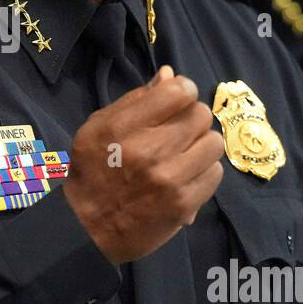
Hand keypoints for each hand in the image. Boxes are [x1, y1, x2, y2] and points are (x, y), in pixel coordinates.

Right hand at [64, 64, 225, 265]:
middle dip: (191, 119)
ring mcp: (169, 179)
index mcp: (123, 127)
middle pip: (201, 115)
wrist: (87, 228)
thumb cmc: (93, 171)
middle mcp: (148, 150)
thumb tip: (169, 75)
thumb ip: (135, 100)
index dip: (182, 91)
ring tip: (184, 154)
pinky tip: (186, 176)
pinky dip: (203, 172)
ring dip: (201, 145)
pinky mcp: (183, 203)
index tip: (176, 102)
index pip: (179, 91)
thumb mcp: (99, 127)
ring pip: (213, 143)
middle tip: (178, 132)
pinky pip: (215, 172)